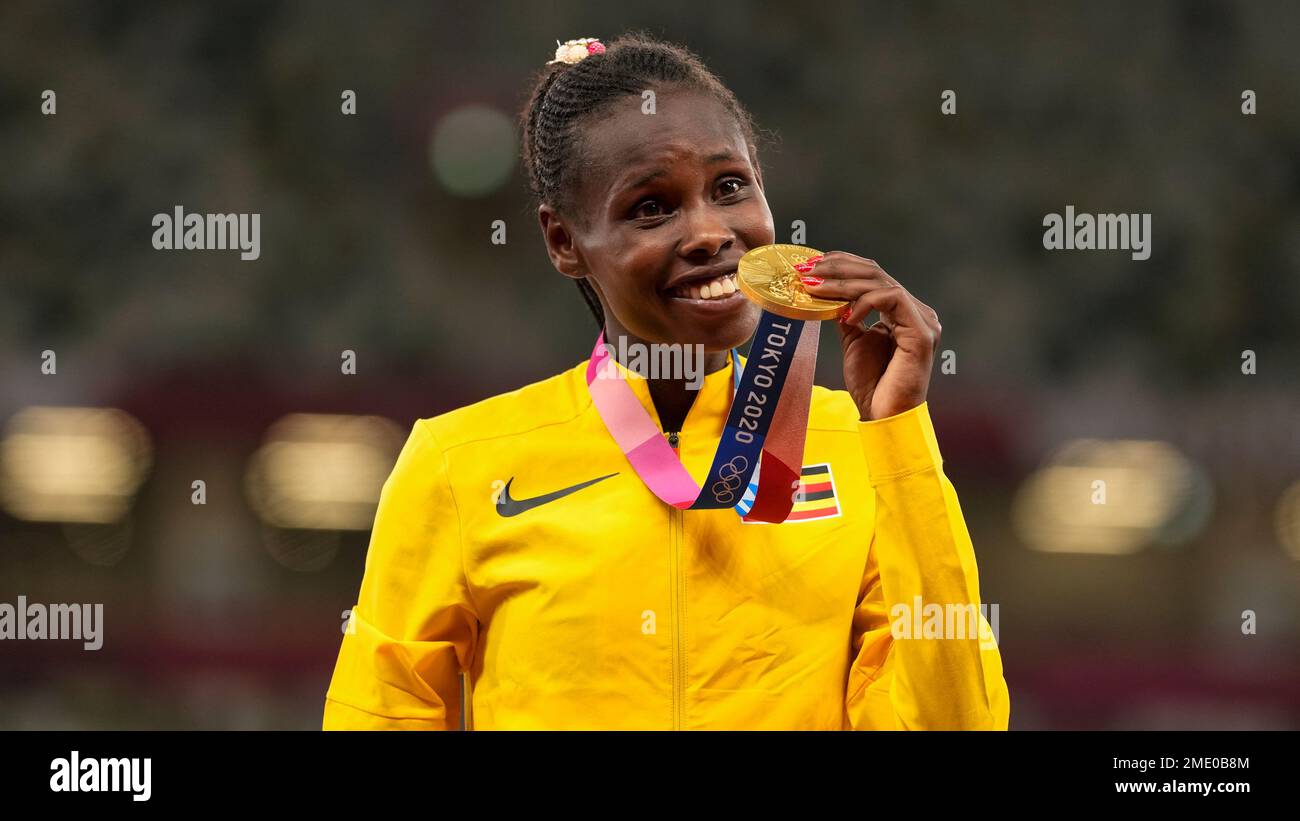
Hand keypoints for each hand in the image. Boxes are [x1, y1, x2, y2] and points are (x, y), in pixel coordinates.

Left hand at [795, 252, 940, 420]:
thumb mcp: (854, 342)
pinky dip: (864, 302)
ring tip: (814, 288)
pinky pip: (892, 299)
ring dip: (842, 283)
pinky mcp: (921, 332)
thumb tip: (828, 294)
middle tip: (806, 270)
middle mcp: (916, 312)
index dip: (841, 265)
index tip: (809, 266)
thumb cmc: (872, 385)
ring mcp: (922, 320)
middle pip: (876, 273)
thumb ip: (847, 316)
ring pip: (881, 282)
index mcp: (903, 313)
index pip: (873, 276)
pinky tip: (845, 316)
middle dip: (837, 268)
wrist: (883, 416)